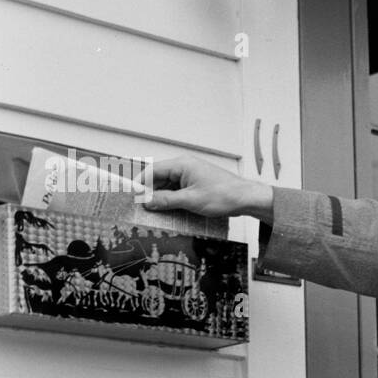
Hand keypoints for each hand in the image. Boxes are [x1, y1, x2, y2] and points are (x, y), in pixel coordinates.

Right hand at [136, 154, 273, 221]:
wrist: (247, 199)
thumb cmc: (224, 195)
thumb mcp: (190, 201)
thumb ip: (166, 200)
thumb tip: (147, 201)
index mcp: (182, 164)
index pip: (152, 171)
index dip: (140, 184)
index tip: (130, 196)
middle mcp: (185, 167)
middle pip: (159, 179)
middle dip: (151, 194)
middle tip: (141, 209)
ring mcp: (192, 175)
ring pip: (168, 187)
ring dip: (162, 199)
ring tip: (155, 213)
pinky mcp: (197, 184)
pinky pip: (179, 191)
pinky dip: (173, 200)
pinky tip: (170, 211)